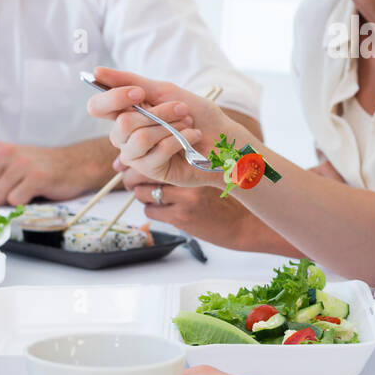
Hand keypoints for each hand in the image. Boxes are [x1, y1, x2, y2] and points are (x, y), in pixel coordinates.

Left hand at [0, 140, 109, 205]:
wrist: (73, 164)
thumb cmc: (36, 168)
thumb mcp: (2, 168)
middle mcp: (4, 152)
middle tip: (8, 192)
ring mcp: (21, 164)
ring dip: (7, 202)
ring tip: (21, 192)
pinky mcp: (37, 177)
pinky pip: (15, 201)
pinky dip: (22, 204)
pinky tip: (32, 194)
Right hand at [86, 66, 232, 187]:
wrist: (223, 138)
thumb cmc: (197, 114)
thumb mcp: (165, 92)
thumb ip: (131, 82)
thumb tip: (96, 72)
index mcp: (125, 114)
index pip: (98, 107)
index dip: (114, 98)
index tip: (140, 93)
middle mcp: (126, 137)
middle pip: (122, 123)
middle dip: (159, 112)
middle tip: (182, 109)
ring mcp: (137, 155)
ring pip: (140, 138)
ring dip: (170, 127)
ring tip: (188, 124)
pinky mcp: (152, 171)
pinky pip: (158, 151)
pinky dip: (180, 139)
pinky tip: (193, 138)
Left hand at [120, 162, 259, 250]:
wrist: (244, 223)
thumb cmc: (224, 192)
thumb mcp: (207, 170)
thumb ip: (183, 159)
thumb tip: (147, 154)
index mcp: (195, 161)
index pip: (155, 151)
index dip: (141, 154)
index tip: (136, 158)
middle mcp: (188, 178)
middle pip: (143, 171)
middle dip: (132, 174)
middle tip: (131, 176)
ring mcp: (184, 199)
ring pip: (143, 192)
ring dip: (141, 191)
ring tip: (145, 191)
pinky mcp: (181, 218)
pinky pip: (151, 211)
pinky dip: (152, 208)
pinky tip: (161, 207)